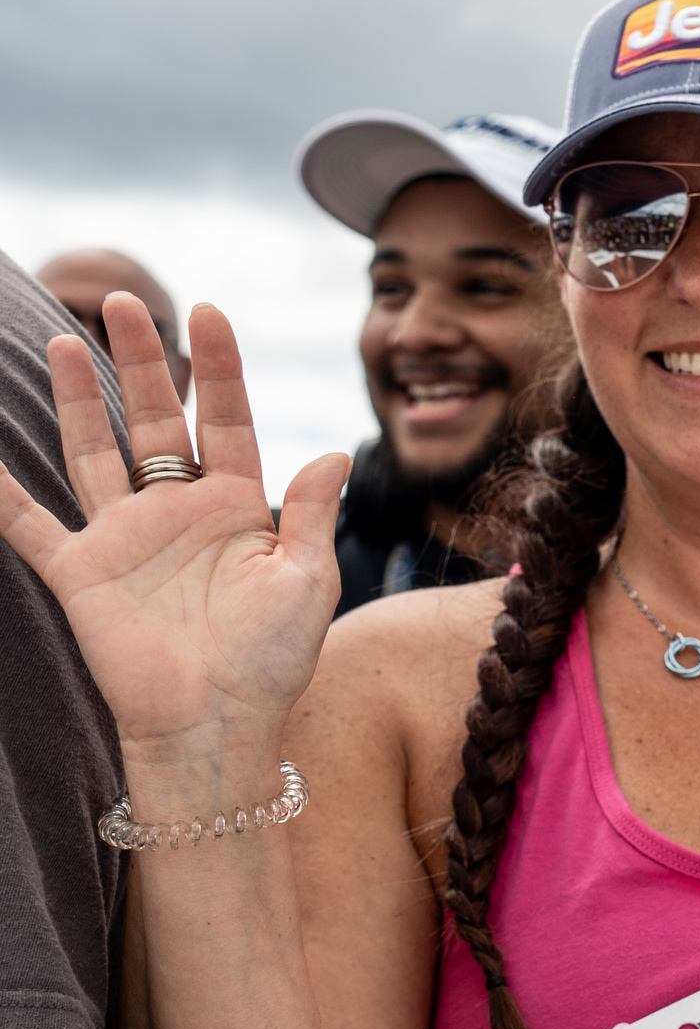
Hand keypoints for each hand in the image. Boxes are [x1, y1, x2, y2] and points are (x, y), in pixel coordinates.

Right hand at [0, 299, 345, 752]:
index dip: (217, 368)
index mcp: (238, 508)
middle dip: (140, 362)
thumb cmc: (274, 661)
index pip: (226, 421)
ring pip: (93, 451)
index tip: (209, 313)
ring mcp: (125, 537)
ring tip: (63, 340)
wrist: (218, 727)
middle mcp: (176, 513)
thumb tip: (336, 452)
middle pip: (153, 420)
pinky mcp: (81, 572)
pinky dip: (0, 492)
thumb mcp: (309, 581)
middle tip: (123, 302)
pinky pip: (29, 524)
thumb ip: (314, 514)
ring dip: (78, 399)